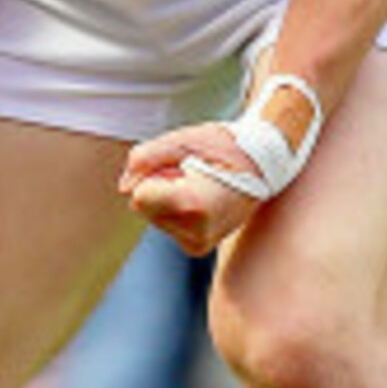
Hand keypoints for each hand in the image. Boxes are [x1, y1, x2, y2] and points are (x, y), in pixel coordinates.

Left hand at [119, 123, 265, 255]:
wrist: (263, 166)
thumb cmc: (223, 147)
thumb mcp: (182, 140)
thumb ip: (144, 158)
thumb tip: (123, 188)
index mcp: (193, 206)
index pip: (138, 195)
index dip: (153, 175)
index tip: (182, 168)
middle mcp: (196, 233)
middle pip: (142, 207)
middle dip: (158, 186)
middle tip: (192, 174)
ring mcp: (198, 244)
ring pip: (152, 216)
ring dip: (168, 197)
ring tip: (200, 184)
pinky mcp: (196, 247)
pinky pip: (164, 224)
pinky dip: (175, 209)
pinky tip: (200, 199)